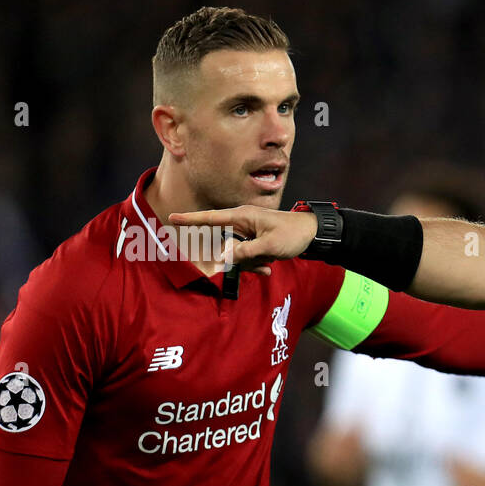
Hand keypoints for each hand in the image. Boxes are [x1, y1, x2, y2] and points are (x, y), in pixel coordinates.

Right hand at [169, 206, 317, 276]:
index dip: (191, 220)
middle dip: (238, 259)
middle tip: (260, 259)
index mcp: (242, 217)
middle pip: (224, 245)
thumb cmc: (292, 235)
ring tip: (269, 262)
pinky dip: (256, 265)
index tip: (172, 218)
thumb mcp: (269, 246)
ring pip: (236, 255)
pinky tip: (269, 268)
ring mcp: (248, 234)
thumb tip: (224, 259)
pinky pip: (246, 258)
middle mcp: (242, 224)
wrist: (313, 234)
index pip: (211, 218)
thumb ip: (245, 253)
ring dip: (250, 263)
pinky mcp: (254, 243)